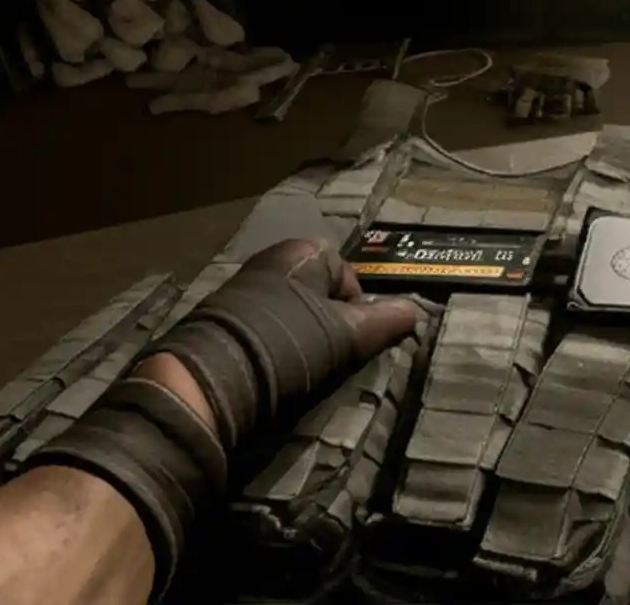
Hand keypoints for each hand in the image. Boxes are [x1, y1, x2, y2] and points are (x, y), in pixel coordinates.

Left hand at [151, 238, 423, 447]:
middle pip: (319, 295)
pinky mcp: (220, 322)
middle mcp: (269, 262)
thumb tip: (416, 311)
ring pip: (291, 315)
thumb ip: (386, 322)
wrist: (212, 376)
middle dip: (330, 325)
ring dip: (302, 340)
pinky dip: (274, 350)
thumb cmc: (290, 343)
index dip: (359, 308)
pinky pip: (263, 331)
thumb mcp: (348, 335)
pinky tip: (274, 373)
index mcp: (302, 251)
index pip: (349, 275)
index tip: (354, 340)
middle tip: (333, 358)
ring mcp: (240, 291)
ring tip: (303, 371)